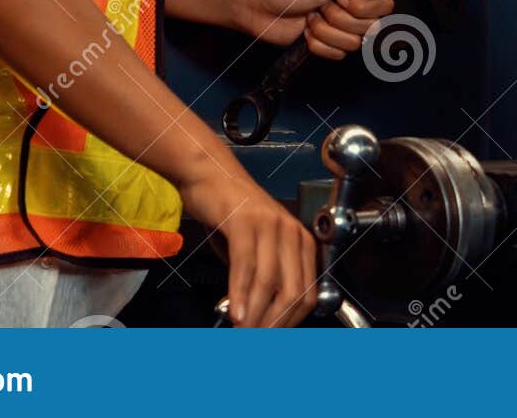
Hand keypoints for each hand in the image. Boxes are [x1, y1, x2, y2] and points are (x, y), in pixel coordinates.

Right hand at [179, 164, 316, 327]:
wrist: (209, 175)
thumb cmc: (231, 214)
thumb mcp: (255, 250)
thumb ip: (262, 280)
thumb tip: (259, 318)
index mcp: (301, 242)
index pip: (308, 293)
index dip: (290, 322)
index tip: (271, 339)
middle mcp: (292, 233)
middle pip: (294, 292)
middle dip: (274, 324)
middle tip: (254, 340)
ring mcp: (271, 226)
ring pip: (270, 283)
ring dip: (255, 314)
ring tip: (243, 332)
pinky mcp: (246, 221)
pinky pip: (246, 266)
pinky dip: (240, 294)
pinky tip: (234, 312)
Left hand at [233, 0, 393, 57]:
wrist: (257, 6)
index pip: (384, 3)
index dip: (364, 7)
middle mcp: (352, 6)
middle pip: (370, 26)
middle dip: (339, 18)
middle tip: (321, 5)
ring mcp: (340, 26)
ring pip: (353, 44)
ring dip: (325, 31)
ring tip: (310, 17)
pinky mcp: (327, 44)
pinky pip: (337, 55)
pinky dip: (317, 44)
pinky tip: (305, 31)